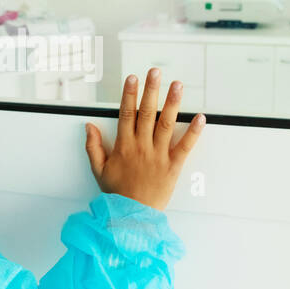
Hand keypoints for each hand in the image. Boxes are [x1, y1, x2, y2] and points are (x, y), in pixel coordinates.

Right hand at [84, 68, 204, 211]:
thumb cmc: (117, 194)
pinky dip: (193, 132)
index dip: (129, 94)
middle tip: (155, 72)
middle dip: (151, 90)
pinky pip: (185, 146)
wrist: (132, 216)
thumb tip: (89, 127)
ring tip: (177, 85)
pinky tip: (200, 117)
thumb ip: (93, 147)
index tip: (132, 79)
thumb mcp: (99, 170)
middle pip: (147, 113)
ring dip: (172, 103)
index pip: (126, 113)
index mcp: (124, 146)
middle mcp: (141, 147)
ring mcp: (158, 155)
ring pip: (166, 124)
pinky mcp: (173, 166)